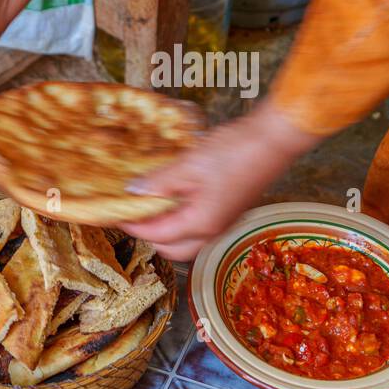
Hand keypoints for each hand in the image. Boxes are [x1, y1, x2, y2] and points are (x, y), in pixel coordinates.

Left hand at [121, 100, 317, 261]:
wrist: (274, 140)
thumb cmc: (235, 151)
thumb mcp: (189, 164)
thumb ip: (160, 181)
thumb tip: (134, 192)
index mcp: (201, 224)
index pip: (156, 235)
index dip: (133, 225)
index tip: (114, 212)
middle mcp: (213, 231)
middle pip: (171, 248)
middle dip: (149, 234)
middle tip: (133, 210)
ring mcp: (223, 222)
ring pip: (186, 240)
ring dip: (166, 228)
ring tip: (152, 201)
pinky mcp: (230, 211)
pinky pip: (199, 226)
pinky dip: (182, 218)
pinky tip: (175, 194)